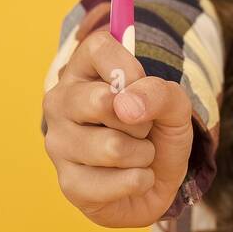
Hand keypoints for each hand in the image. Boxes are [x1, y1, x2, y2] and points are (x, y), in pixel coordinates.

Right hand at [42, 30, 194, 226]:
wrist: (156, 182)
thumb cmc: (158, 133)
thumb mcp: (174, 105)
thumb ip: (159, 92)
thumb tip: (126, 105)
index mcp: (82, 71)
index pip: (98, 47)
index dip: (131, 69)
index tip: (141, 86)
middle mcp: (60, 103)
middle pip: (100, 100)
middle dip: (140, 120)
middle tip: (140, 128)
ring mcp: (58, 144)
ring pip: (112, 147)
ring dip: (142, 154)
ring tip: (136, 155)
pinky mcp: (67, 184)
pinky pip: (117, 182)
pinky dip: (139, 181)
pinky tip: (131, 179)